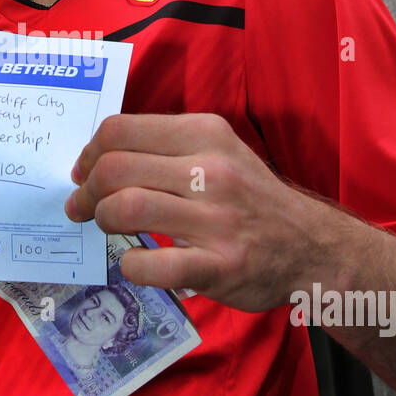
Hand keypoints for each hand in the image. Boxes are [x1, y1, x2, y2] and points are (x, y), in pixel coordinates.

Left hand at [64, 113, 334, 312]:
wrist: (311, 246)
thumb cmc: (250, 198)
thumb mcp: (218, 150)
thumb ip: (165, 148)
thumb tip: (97, 159)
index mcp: (205, 134)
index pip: (120, 130)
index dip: (89, 154)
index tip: (83, 172)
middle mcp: (212, 170)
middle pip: (115, 168)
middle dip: (87, 191)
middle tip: (83, 207)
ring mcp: (217, 219)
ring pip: (128, 208)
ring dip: (102, 221)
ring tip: (107, 228)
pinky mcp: (220, 265)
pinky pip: (152, 265)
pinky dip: (131, 265)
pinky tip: (136, 262)